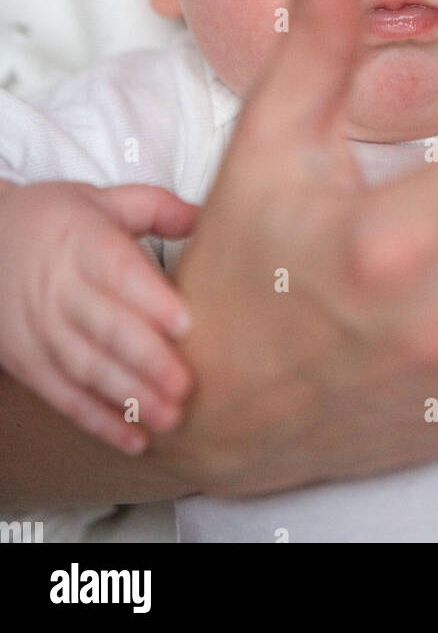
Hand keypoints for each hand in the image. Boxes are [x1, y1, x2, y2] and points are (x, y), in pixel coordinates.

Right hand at [0, 179, 198, 451]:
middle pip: (104, 326)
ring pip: (85, 367)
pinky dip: (97, 421)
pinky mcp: (26, 361)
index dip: (150, 299)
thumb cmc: (55, 219)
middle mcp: (59, 286)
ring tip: (170, 417)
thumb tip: (208, 218)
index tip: (186, 323)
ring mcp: (39, 328)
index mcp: (83, 241)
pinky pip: (62, 396)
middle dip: (146, 360)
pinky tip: (134, 439)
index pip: (117, 271)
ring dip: (128, 397)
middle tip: (186, 384)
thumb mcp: (102, 199)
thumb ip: (157, 208)